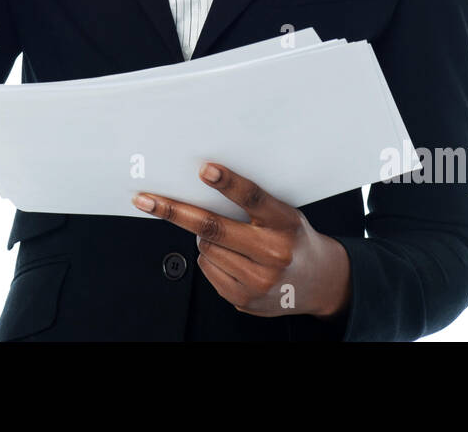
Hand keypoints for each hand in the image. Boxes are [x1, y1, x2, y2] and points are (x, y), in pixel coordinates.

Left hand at [132, 163, 351, 319]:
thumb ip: (254, 205)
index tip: (206, 170)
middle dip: (174, 211)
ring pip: (205, 248)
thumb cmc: (296, 240)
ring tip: (231, 239)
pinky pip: (207, 269)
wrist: (320, 283)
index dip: (227, 183)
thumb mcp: (285, 214)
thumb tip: (207, 184)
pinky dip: (210, 258)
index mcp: (284, 224)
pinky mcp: (244, 298)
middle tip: (147, 200)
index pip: (253, 199)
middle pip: (213, 228)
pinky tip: (232, 258)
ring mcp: (258, 280)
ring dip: (204, 238)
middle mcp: (272, 253)